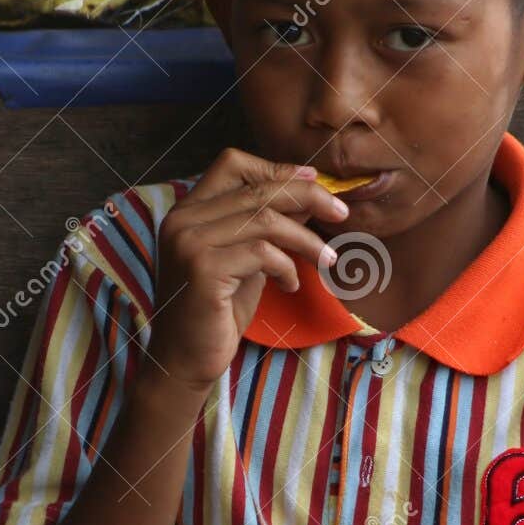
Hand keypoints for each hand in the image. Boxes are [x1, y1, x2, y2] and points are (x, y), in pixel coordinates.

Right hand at [149, 149, 347, 393]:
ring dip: (305, 239)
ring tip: (326, 259)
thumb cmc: (218, 312)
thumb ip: (269, 227)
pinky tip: (291, 286)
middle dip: (307, 196)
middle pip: (257, 190)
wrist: (186, 361)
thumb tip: (311, 194)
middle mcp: (183, 220)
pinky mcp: (203, 269)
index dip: (276, 168)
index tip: (313, 181)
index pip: (232, 164)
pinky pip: (262, 253)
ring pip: (265, 220)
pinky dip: (287, 268)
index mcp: (188, 211)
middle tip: (341, 213)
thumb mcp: (248, 260)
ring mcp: (189, 243)